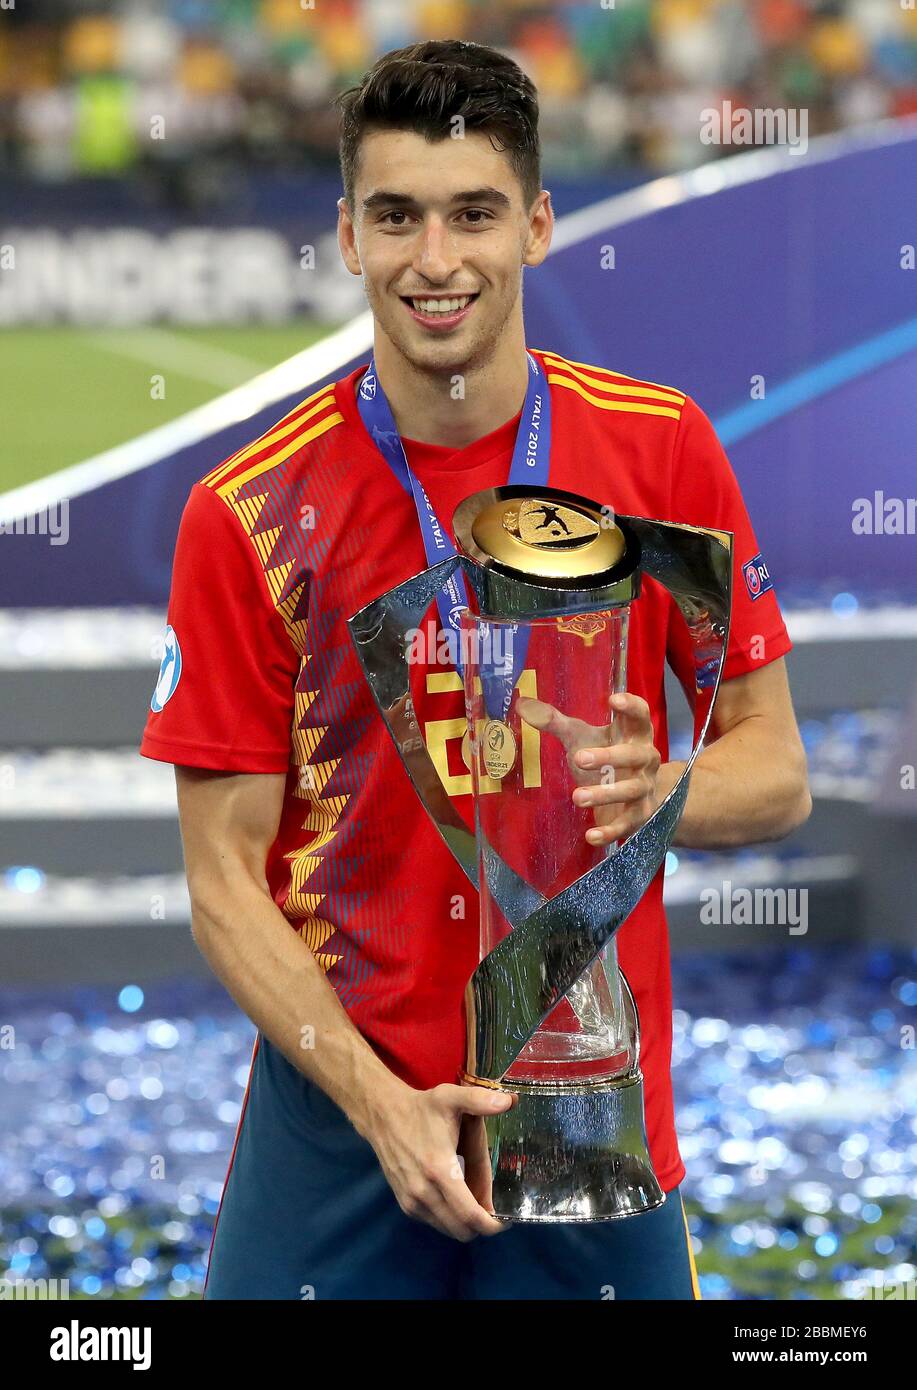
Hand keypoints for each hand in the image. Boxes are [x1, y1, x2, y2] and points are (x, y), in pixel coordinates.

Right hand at [365, 1081, 514, 1240]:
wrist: (382, 1116)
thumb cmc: (420, 1108)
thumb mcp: (450, 1098)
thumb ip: (480, 1100)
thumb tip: (509, 1101)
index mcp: (439, 1171)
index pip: (469, 1215)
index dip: (491, 1225)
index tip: (505, 1222)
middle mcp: (424, 1193)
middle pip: (461, 1230)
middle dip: (481, 1226)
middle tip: (493, 1211)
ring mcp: (412, 1201)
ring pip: (447, 1229)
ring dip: (464, 1223)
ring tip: (475, 1204)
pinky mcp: (405, 1204)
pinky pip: (434, 1222)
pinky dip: (448, 1219)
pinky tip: (454, 1199)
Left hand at [517, 691, 661, 849]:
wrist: (635, 796)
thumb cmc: (605, 757)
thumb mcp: (581, 737)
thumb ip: (555, 721)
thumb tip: (521, 704)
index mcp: (634, 734)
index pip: (639, 715)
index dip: (630, 706)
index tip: (613, 700)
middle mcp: (645, 759)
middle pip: (633, 755)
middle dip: (608, 757)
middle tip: (579, 758)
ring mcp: (644, 788)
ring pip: (630, 791)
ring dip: (605, 794)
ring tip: (577, 797)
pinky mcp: (639, 815)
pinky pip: (627, 824)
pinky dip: (610, 831)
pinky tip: (591, 835)